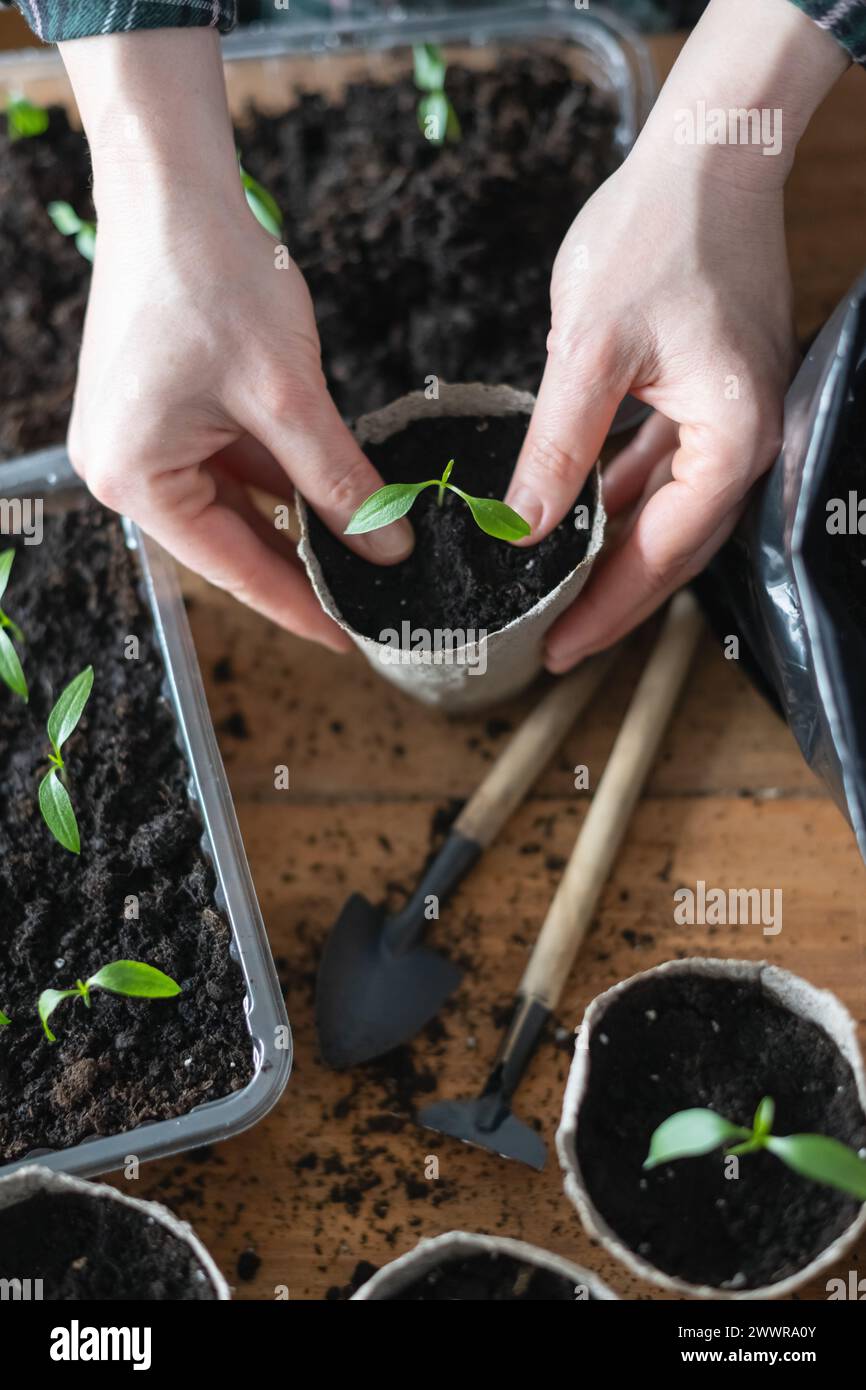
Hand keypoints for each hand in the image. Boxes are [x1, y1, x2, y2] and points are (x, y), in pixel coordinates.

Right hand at [60, 30, 412, 651]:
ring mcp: (143, 441)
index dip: (299, 607)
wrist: (173, 189)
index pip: (234, 568)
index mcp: (136, 478)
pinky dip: (284, 481)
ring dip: (300, 522)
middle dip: (304, 567)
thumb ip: (339, 483)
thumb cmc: (213, 280)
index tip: (351, 641)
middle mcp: (126, 470)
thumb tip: (388, 550)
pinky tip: (337, 499)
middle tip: (370, 606)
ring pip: (239, 505)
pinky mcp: (166, 415)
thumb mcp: (289, 397)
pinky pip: (234, 467)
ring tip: (365, 558)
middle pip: (232, 542)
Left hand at [503, 0, 847, 671]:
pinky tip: (577, 521)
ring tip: (557, 594)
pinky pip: (666, 469)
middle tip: (554, 643)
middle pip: (675, 547)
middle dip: (613, 597)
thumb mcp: (590, 351)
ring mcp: (734, 419)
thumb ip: (555, 449)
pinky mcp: (712, 396)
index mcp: (732, 438)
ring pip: (668, 513)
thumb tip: (518, 528)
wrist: (708, 153)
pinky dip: (622, 498)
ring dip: (616, 553)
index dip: (607, 607)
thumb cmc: (658, 235)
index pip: (664, 552)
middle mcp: (746, 440)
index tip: (557, 649)